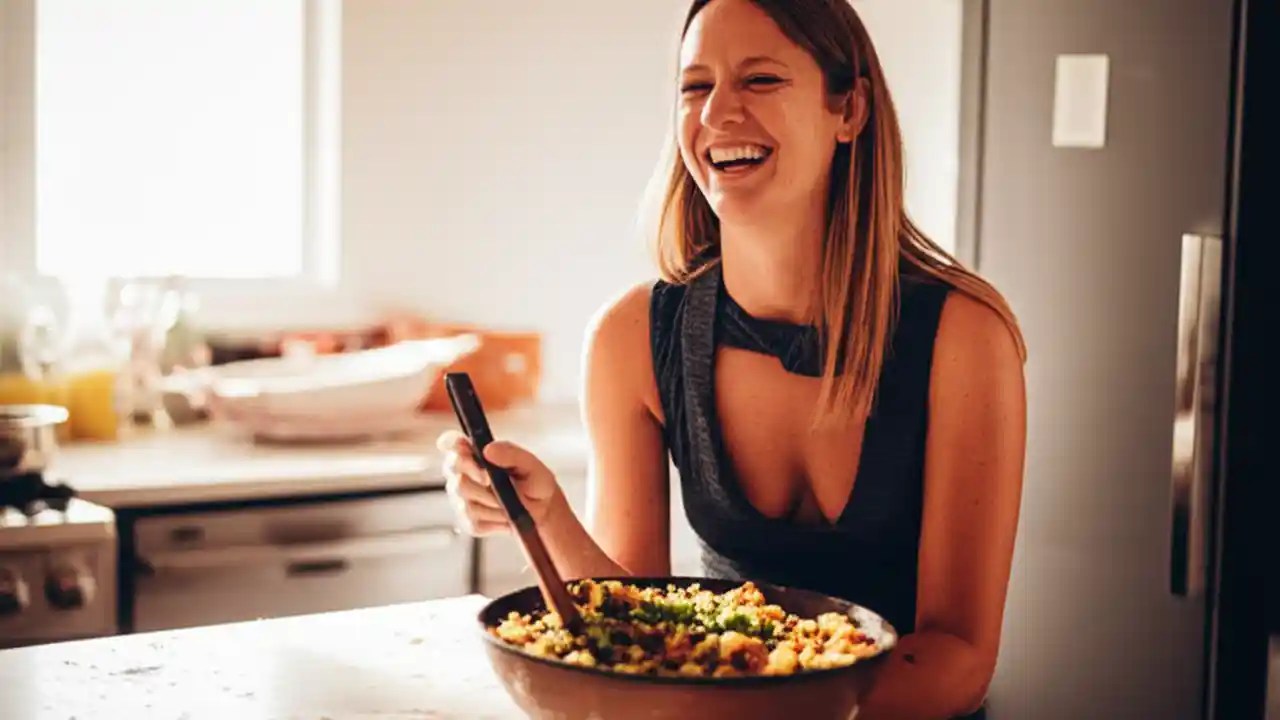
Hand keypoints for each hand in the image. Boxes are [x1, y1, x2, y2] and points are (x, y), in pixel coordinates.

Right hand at [436, 430, 562, 535]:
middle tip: (494, 481)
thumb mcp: (530, 464)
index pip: (450, 443)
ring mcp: (463, 499)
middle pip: (454, 475)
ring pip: (466, 502)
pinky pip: (474, 523)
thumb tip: (488, 449)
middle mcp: (462, 474)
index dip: (451, 445)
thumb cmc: (534, 482)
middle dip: (478, 478)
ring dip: (493, 503)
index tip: (465, 450)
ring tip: (510, 501)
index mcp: (474, 453)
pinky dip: (495, 520)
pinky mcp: (469, 522)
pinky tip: (506, 515)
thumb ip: (511, 453)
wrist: (542, 511)